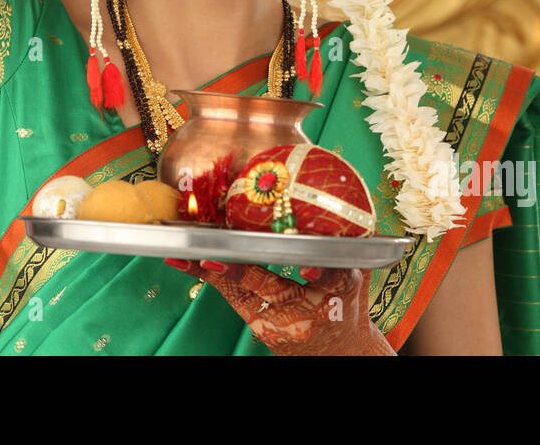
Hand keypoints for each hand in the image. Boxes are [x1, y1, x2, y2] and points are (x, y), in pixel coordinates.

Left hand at [165, 258, 393, 354]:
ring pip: (244, 293)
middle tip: (215, 255)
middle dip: (243, 272)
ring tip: (189, 254)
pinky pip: (232, 297)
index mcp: (344, 288)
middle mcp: (310, 309)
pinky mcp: (263, 328)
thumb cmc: (347, 301)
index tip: (306, 272)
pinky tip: (182, 261)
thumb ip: (347, 242)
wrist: (341, 352)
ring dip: (214, 270)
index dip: (321, 275)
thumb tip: (328, 187)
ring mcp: (284, 321)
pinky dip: (207, 276)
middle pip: (275, 289)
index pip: (335, 280)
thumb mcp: (356, 273)